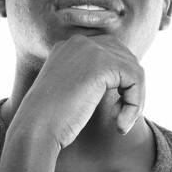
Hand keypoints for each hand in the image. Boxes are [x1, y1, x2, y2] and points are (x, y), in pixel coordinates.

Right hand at [9, 33, 145, 151]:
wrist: (35, 129)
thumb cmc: (49, 121)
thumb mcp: (70, 93)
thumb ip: (90, 80)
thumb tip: (124, 78)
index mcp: (69, 47)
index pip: (111, 54)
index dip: (120, 82)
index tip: (114, 111)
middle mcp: (80, 42)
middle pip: (126, 58)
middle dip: (131, 88)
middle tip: (122, 118)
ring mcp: (91, 49)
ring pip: (134, 69)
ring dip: (135, 100)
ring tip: (122, 124)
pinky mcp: (102, 63)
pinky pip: (135, 79)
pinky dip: (135, 103)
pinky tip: (120, 124)